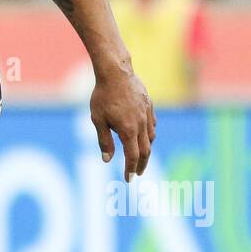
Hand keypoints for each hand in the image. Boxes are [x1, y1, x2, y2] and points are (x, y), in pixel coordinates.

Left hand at [90, 67, 155, 181]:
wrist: (116, 72)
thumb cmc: (103, 96)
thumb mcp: (98, 120)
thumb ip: (104, 141)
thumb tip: (108, 160)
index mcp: (128, 130)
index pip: (133, 156)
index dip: (131, 169)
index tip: (129, 179)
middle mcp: (141, 124)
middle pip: (145, 150)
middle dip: (141, 164)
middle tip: (137, 173)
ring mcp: (147, 114)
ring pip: (151, 137)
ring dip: (146, 150)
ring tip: (141, 156)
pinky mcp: (149, 105)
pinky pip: (152, 124)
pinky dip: (150, 134)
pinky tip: (145, 134)